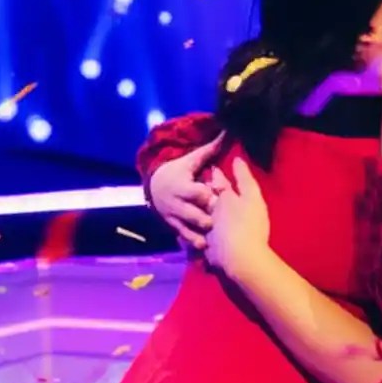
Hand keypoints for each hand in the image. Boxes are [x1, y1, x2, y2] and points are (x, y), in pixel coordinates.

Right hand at [148, 133, 224, 249]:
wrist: (154, 185)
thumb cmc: (179, 170)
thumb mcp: (191, 160)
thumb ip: (209, 150)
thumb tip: (227, 133)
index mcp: (182, 186)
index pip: (198, 193)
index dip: (209, 195)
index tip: (222, 197)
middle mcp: (176, 203)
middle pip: (193, 213)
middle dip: (206, 217)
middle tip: (219, 222)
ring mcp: (174, 217)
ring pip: (187, 228)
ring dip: (199, 234)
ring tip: (211, 241)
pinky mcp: (174, 228)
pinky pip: (183, 237)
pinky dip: (192, 242)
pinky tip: (205, 249)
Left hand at [203, 157, 270, 278]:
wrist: (240, 257)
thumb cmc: (250, 225)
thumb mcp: (253, 198)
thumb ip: (245, 179)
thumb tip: (237, 159)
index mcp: (222, 198)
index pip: (218, 183)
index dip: (217, 175)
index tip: (214, 168)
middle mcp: (210, 212)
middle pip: (204, 199)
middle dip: (202, 192)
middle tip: (202, 189)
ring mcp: (206, 230)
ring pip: (197, 219)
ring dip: (195, 215)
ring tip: (195, 214)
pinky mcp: (205, 248)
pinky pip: (196, 241)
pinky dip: (192, 239)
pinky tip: (192, 241)